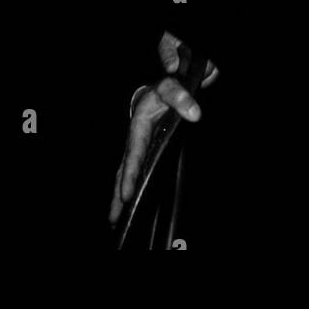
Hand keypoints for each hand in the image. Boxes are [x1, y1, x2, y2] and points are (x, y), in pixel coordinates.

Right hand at [108, 33, 216, 226]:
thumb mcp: (171, 87)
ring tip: (114, 220)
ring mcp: (137, 148)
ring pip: (125, 173)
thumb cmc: (164, 90)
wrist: (161, 89)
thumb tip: (195, 114)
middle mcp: (134, 140)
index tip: (127, 194)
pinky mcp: (143, 153)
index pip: (134, 153)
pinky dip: (128, 186)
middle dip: (118, 194)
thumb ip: (181, 98)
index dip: (130, 175)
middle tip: (113, 218)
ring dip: (119, 196)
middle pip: (123, 170)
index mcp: (138, 126)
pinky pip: (134, 171)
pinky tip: (128, 203)